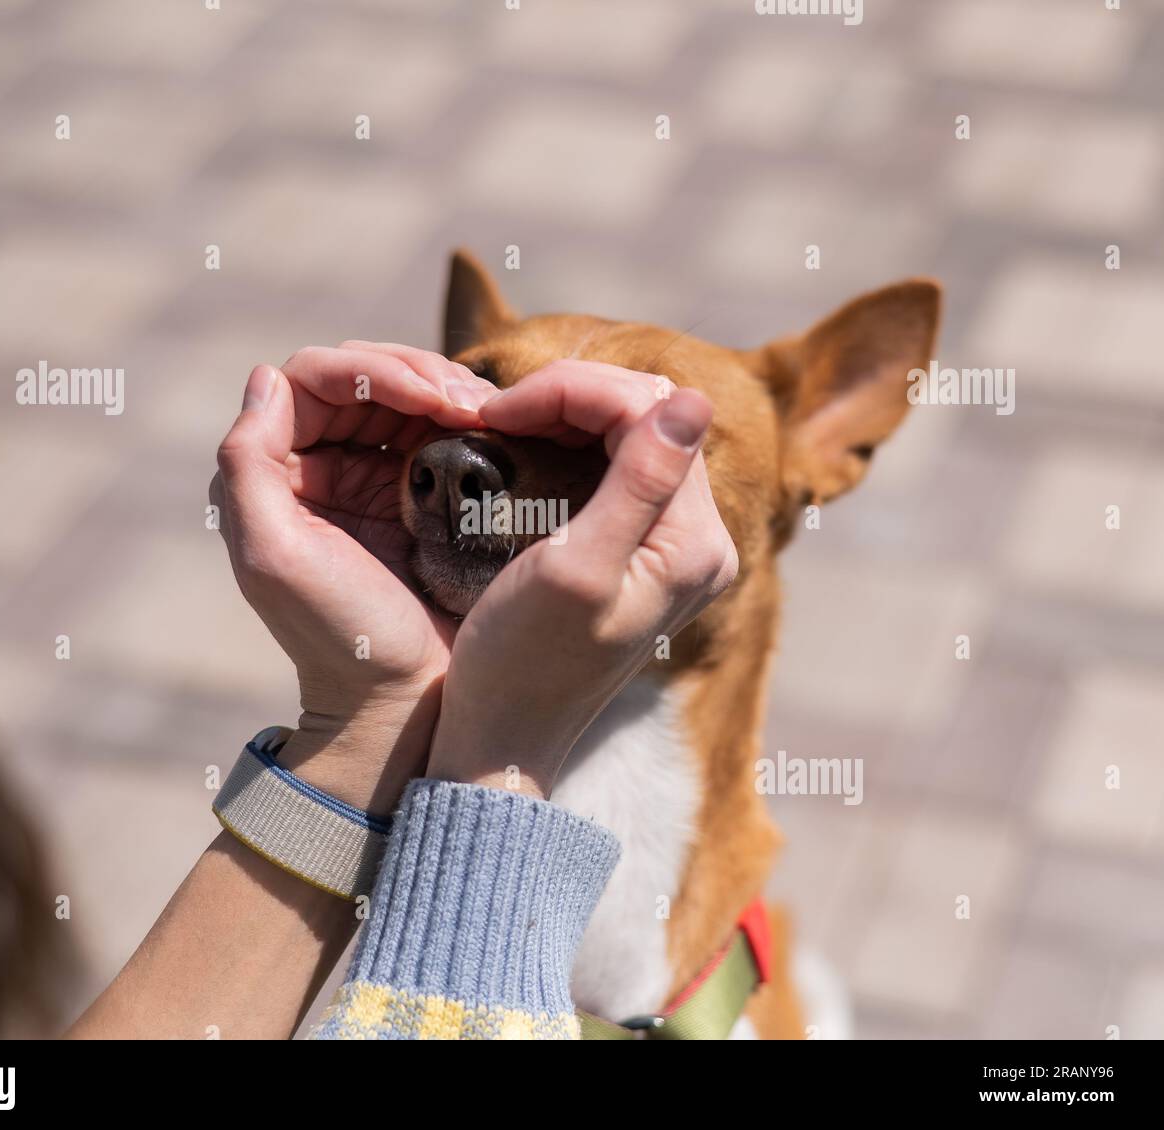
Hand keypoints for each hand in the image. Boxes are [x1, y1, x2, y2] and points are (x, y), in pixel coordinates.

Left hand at [210, 343, 494, 810]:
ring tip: (485, 412)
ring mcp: (375, 478)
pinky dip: (467, 417)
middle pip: (362, 377)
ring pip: (405, 395)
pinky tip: (493, 428)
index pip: (311, 380)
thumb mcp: (274, 557)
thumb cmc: (339, 637)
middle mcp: (322, 465)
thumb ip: (248, 466)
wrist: (405, 702)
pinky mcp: (422, 495)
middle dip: (415, 374)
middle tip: (467, 402)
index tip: (427, 399)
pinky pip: (441, 430)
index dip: (368, 372)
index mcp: (278, 475)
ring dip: (445, 388)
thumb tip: (266, 378)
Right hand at [425, 362, 737, 798]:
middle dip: (572, 395)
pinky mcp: (644, 554)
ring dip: (570, 414)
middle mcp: (702, 540)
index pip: (650, 411)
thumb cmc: (524, 661)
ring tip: (506, 424)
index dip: (573, 391)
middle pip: (650, 414)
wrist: (504, 738)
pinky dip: (573, 442)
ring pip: (634, 433)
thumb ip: (641, 481)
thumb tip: (694, 397)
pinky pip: (620, 466)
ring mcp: (674, 546)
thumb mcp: (577, 568)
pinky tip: (528, 446)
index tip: (498, 410)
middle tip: (496, 412)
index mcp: (695, 542)